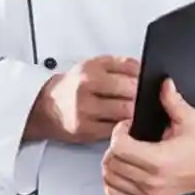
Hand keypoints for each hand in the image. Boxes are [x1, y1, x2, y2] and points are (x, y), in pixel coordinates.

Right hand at [24, 55, 139, 143]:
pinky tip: (123, 122)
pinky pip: (115, 129)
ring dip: (135, 113)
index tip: (147, 83)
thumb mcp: (93, 64)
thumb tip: (143, 69)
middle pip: (130, 94)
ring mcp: (86, 111)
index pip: (130, 73)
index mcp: (90, 70)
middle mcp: (86, 89)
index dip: (143, 79)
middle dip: (141, 97)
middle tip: (145, 99)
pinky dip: (123, 126)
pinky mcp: (86, 131)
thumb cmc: (73, 85)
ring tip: (135, 110)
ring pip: (124, 113)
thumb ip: (119, 64)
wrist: (47, 106)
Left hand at [102, 78, 194, 194]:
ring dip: (113, 163)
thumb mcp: (190, 119)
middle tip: (126, 136)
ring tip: (126, 152)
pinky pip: (117, 194)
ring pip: (110, 179)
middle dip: (114, 145)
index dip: (119, 131)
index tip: (127, 126)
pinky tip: (124, 170)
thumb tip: (164, 84)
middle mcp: (153, 182)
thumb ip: (172, 100)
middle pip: (111, 162)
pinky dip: (116, 182)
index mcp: (160, 161)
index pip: (119, 147)